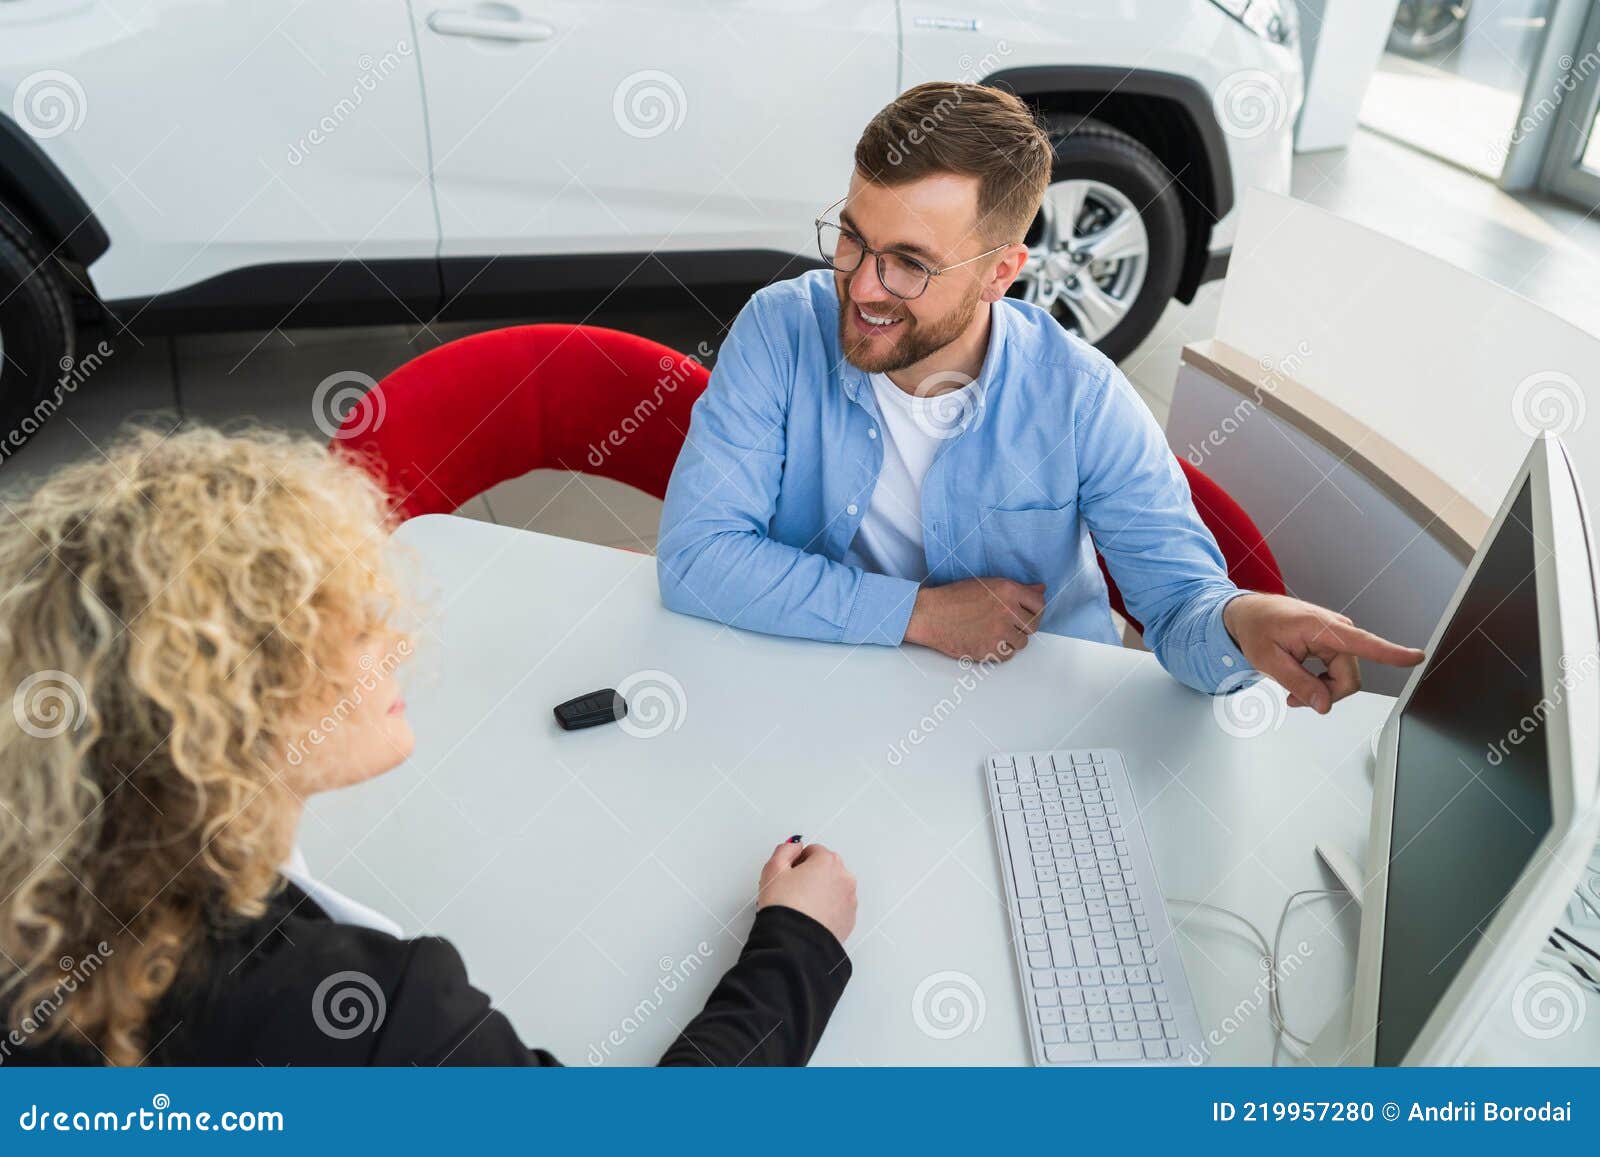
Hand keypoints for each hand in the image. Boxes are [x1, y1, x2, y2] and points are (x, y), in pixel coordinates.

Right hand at [757, 840, 857, 943]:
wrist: (794, 942)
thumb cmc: (784, 907)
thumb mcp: (773, 869)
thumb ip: (785, 850)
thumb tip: (795, 846)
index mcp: (828, 861)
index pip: (813, 851)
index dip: (797, 862)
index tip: (789, 876)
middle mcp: (844, 878)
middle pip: (826, 868)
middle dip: (811, 875)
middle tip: (793, 891)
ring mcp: (850, 899)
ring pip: (833, 887)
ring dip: (821, 892)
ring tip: (802, 906)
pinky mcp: (850, 919)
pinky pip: (838, 906)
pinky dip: (827, 908)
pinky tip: (811, 917)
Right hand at [904, 577, 1044, 661]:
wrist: (930, 614)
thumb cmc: (955, 597)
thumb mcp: (988, 584)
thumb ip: (1017, 588)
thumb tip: (1041, 589)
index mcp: (1008, 590)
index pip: (1040, 603)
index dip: (1035, 609)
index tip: (1028, 612)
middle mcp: (1007, 611)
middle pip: (1033, 626)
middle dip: (1024, 626)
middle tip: (1011, 624)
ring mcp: (999, 632)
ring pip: (1021, 643)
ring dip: (1012, 640)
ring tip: (995, 632)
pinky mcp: (989, 650)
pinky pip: (1007, 656)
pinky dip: (1000, 651)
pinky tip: (987, 641)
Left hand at [1222, 593, 1424, 713]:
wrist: (1251, 613)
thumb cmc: (1257, 628)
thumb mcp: (1268, 661)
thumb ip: (1298, 683)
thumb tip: (1324, 705)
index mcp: (1321, 627)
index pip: (1362, 643)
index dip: (1391, 653)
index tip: (1416, 657)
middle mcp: (1337, 629)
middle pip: (1349, 678)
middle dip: (1325, 694)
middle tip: (1293, 698)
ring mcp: (1338, 636)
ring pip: (1345, 679)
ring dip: (1322, 689)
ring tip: (1292, 689)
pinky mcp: (1336, 643)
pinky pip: (1339, 672)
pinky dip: (1322, 683)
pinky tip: (1302, 682)